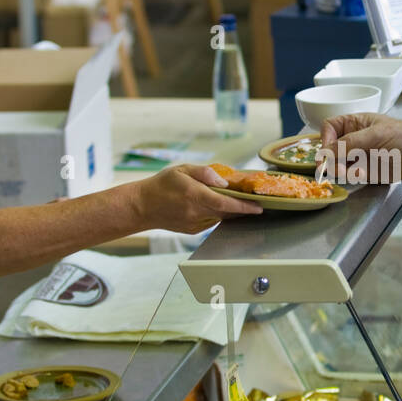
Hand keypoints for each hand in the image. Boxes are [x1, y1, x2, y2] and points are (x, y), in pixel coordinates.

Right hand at [135, 164, 261, 233]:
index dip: (245, 207)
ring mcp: (195, 224)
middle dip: (243, 208)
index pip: (226, 204)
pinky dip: (218, 214)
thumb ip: (206, 173)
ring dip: (231, 211)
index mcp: (195, 196)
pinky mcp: (193, 230)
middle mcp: (196, 212)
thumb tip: (224, 182)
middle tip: (255, 201)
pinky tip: (217, 206)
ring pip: (221, 218)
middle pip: (228, 213)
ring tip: (238, 200)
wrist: (142, 206)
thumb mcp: (183, 169)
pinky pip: (212, 221)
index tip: (259, 207)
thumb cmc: (162, 185)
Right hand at [319, 113, 401, 183]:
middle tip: (334, 168)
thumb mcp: (375, 135)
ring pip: (337, 164)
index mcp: (356, 123)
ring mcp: (359, 155)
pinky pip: (349, 175)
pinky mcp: (365, 170)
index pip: (330, 127)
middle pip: (330, 148)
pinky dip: (352, 176)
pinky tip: (363, 174)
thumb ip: (350, 142)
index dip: (325, 139)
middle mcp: (354, 138)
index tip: (327, 151)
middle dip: (331, 159)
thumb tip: (327, 151)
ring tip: (352, 171)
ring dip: (340, 170)